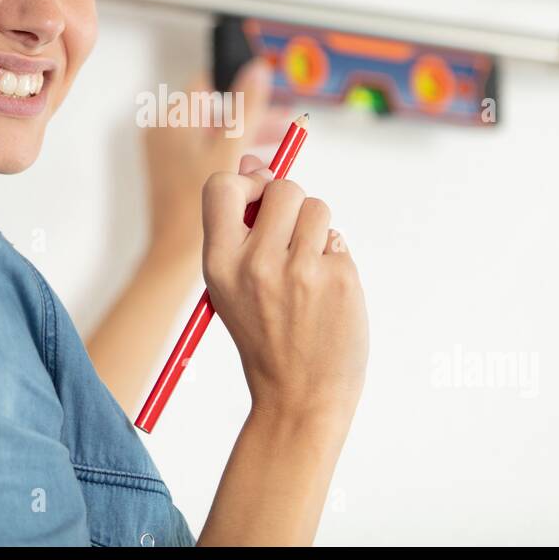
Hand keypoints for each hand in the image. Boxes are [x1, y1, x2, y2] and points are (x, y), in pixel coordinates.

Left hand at [141, 57, 291, 261]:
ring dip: (249, 138)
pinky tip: (263, 169)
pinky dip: (235, 156)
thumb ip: (247, 107)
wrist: (175, 255)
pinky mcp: (178, 175)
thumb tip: (258, 69)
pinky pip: (211, 155)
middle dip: (252, 116)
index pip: (207, 84)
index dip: (239, 84)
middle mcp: (166, 134)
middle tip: (284, 121)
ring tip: (282, 146)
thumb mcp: (230, 149)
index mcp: (171, 120)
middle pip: (216, 111)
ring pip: (216, 135)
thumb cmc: (195, 207)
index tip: (266, 89)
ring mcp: (171, 156)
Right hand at [200, 165, 369, 419]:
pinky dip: (335, 260)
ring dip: (317, 230)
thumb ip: (240, 225)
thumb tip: (255, 162)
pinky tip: (325, 295)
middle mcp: (256, 264)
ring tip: (307, 271)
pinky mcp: (338, 278)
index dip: (245, 184)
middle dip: (292, 206)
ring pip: (318, 208)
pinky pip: (338, 240)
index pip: (222, 186)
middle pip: (284, 189)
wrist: (299, 398)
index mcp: (219, 264)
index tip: (258, 203)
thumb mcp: (234, 283)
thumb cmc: (265, 334)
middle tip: (290, 243)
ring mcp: (301, 271)